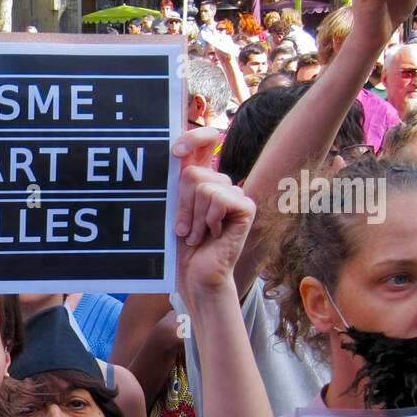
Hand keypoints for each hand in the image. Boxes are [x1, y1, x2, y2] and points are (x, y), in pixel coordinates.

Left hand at [171, 128, 255, 297]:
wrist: (195, 277)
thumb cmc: (180, 249)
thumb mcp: (171, 211)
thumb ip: (174, 184)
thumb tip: (173, 153)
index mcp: (201, 179)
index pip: (205, 141)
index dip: (192, 138)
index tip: (175, 153)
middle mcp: (220, 183)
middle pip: (192, 172)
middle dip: (181, 204)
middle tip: (183, 229)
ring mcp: (234, 194)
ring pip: (203, 186)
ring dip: (193, 217)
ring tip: (196, 235)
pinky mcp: (246, 207)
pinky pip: (217, 198)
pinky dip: (208, 219)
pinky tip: (213, 235)